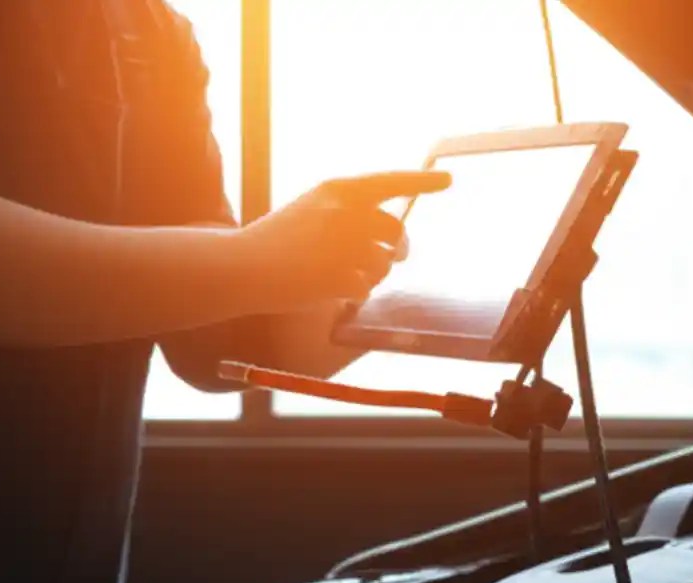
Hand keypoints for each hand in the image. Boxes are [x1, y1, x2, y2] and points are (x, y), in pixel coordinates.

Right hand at [238, 170, 450, 312]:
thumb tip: (392, 237)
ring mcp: (346, 245)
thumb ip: (349, 215)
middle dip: (399, 247)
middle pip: (396, 231)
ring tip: (339, 273)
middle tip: (395, 256)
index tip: (449, 180)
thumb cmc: (276, 239)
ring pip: (383, 264)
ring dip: (371, 273)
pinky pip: (365, 288)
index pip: (390, 182)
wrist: (243, 266)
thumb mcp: (313, 209)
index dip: (422, 182)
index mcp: (338, 189)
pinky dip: (352, 293)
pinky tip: (329, 289)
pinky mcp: (342, 276)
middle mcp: (348, 212)